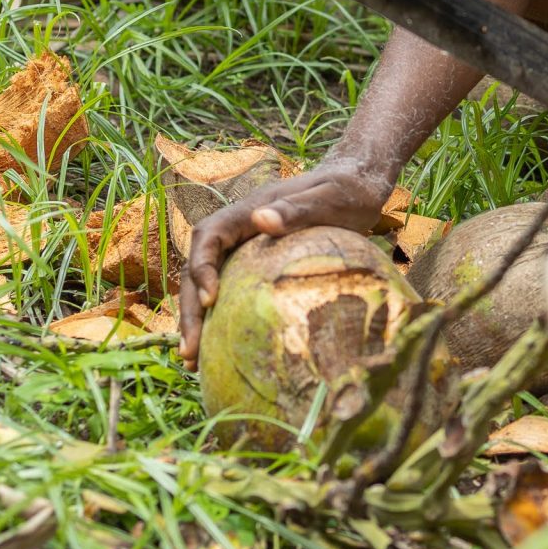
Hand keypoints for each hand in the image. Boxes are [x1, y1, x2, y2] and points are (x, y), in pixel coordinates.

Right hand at [178, 156, 393, 363]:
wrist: (356, 187)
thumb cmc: (344, 192)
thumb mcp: (327, 198)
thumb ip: (297, 209)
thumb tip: (262, 220)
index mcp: (247, 211)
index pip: (209, 237)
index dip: (201, 268)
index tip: (212, 301)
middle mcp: (239, 231)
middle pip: (200, 269)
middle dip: (191, 309)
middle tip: (190, 351)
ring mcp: (245, 249)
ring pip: (208, 284)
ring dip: (197, 320)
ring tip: (193, 361)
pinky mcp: (256, 267)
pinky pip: (230, 293)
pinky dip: (220, 320)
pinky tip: (220, 353)